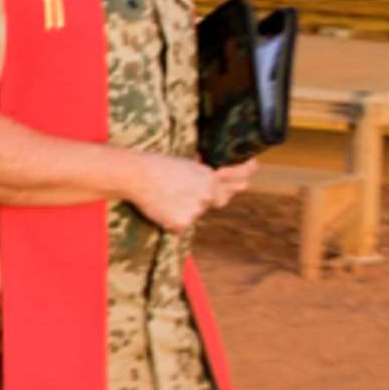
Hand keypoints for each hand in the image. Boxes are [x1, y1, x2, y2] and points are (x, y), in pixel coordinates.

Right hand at [129, 155, 254, 233]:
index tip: (252, 168)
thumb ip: (202, 173)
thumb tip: (210, 175)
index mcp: (211, 177)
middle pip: (223, 199)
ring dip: (186, 208)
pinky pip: (179, 226)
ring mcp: (196, 210)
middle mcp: (208, 194)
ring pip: (196, 213)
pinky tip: (158, 208)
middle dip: (216, 195)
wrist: (136, 176)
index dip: (246, 173)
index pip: (240, 177)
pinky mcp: (182, 223)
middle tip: (202, 191)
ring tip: (165, 195)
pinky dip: (169, 221)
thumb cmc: (156, 165)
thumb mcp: (186, 162)